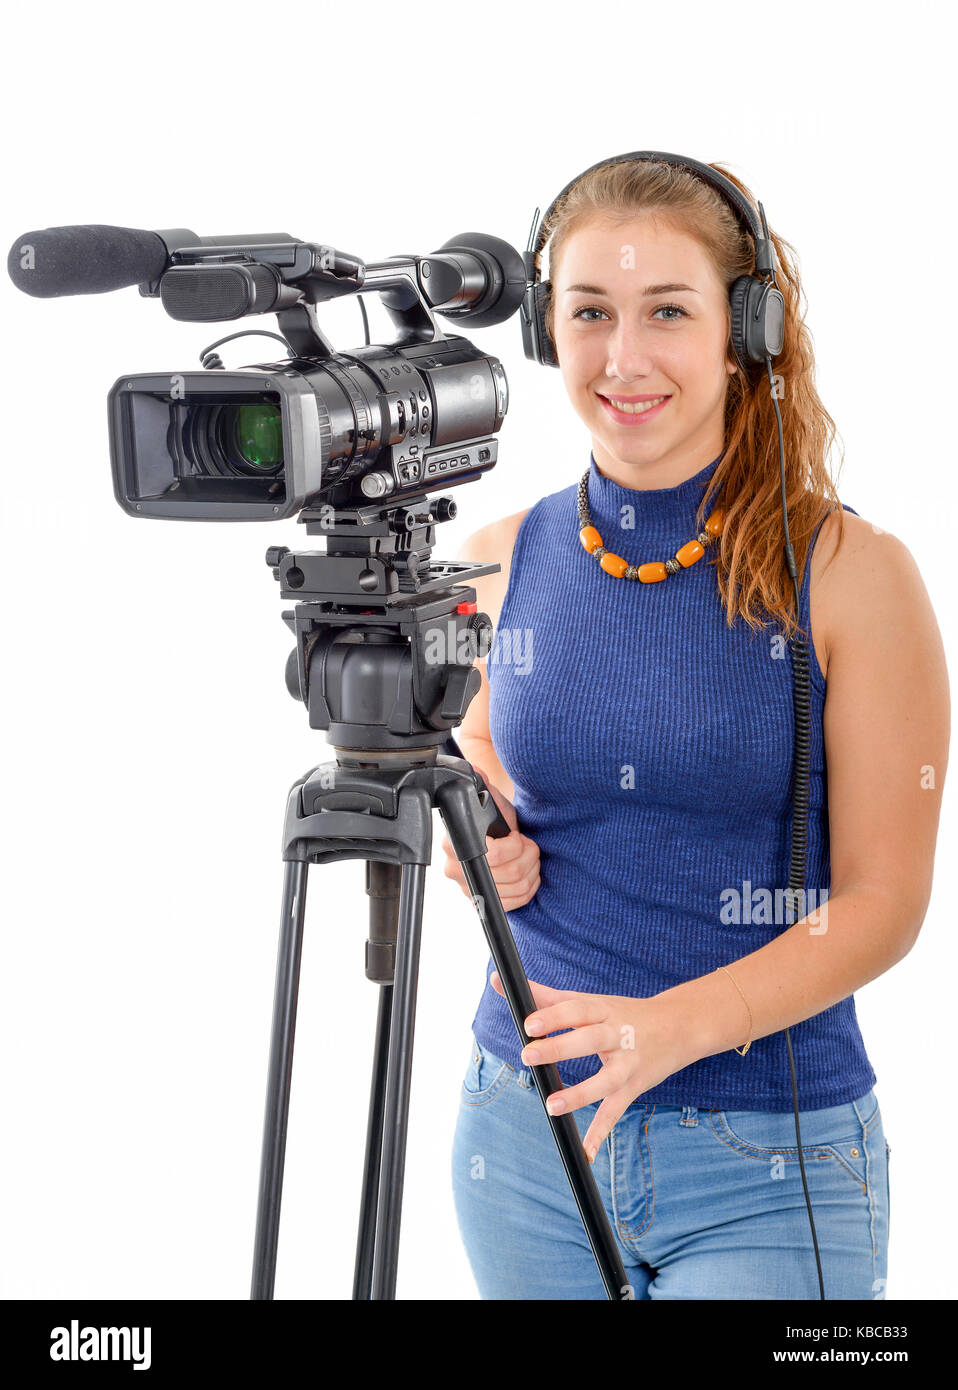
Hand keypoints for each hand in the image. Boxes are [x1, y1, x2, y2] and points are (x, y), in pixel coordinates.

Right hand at [441, 764, 540, 910]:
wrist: (495, 839)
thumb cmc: (495, 821)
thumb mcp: (491, 801)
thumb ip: (482, 786)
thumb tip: (473, 769)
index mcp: (454, 842)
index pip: (494, 854)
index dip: (515, 846)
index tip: (518, 835)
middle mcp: (455, 868)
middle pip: (509, 873)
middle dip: (529, 856)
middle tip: (530, 845)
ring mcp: (467, 888)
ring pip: (516, 888)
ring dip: (531, 871)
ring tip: (530, 857)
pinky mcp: (480, 902)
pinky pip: (514, 903)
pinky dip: (528, 888)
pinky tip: (527, 874)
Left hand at [490, 971, 695, 1161]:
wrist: (679, 1025)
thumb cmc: (622, 1012)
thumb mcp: (589, 1000)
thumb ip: (544, 995)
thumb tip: (496, 980)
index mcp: (604, 1009)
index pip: (577, 1009)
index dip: (554, 1016)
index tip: (528, 1023)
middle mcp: (618, 1034)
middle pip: (589, 1040)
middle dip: (560, 1048)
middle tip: (528, 1055)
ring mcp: (629, 1062)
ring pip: (606, 1080)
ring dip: (580, 1095)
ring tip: (551, 1106)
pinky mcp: (634, 1086)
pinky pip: (616, 1110)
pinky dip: (602, 1131)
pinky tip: (587, 1151)